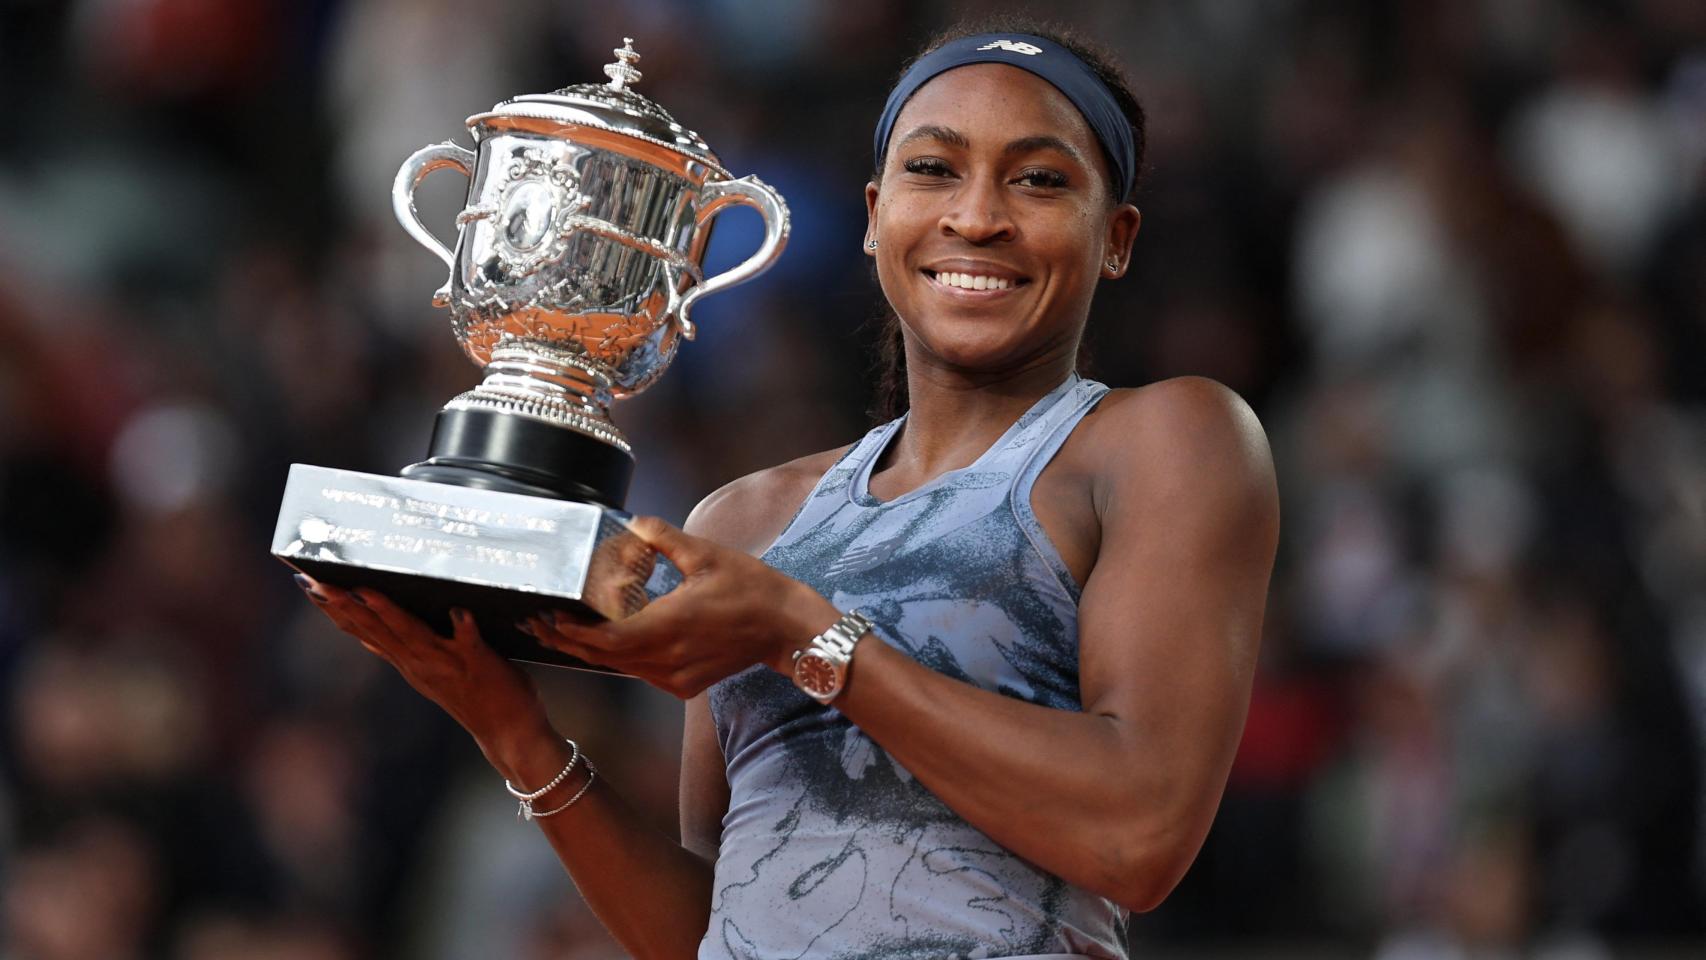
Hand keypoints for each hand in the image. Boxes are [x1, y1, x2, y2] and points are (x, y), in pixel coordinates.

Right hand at [294, 574, 552, 752]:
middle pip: (375, 630)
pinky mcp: (478, 662)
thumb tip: (372, 632)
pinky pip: (469, 642)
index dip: (335, 609)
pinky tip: (458, 611)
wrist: (508, 732)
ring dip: (388, 614)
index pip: (363, 631)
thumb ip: (402, 651)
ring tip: (365, 591)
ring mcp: (446, 663)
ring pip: (410, 635)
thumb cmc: (473, 694)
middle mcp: (419, 663)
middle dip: (345, 605)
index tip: (309, 584)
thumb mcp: (428, 671)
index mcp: (407, 662)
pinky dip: (463, 627)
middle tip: (316, 581)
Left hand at [522, 517, 839, 698]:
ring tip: (564, 629)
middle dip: (568, 641)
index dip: (571, 631)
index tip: (548, 615)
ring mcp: (676, 677)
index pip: (604, 639)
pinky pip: (641, 673)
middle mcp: (668, 659)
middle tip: (539, 622)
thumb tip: (633, 522)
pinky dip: (620, 658)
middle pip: (603, 657)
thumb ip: (663, 538)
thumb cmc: (751, 589)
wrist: (787, 628)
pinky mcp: (684, 685)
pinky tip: (609, 640)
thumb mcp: (707, 554)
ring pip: (620, 667)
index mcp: (668, 626)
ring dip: (591, 650)